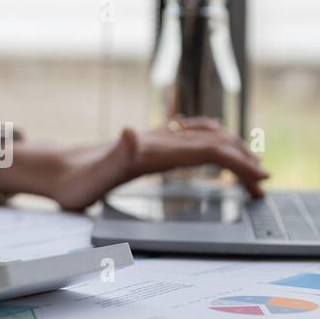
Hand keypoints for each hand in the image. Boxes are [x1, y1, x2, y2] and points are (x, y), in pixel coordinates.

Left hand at [0, 118, 268, 210]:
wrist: (55, 168)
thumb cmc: (73, 181)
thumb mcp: (92, 176)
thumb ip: (114, 156)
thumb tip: (130, 131)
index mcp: (153, 150)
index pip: (208, 150)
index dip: (238, 163)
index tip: (260, 179)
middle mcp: (158, 140)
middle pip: (214, 143)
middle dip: (244, 161)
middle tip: (264, 187)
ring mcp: (155, 140)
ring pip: (205, 139)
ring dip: (233, 152)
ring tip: (251, 173)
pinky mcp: (150, 145)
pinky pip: (191, 140)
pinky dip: (214, 145)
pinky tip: (217, 153)